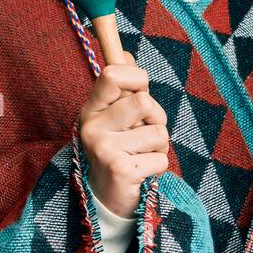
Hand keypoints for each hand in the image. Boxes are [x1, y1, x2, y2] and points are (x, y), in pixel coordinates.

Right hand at [78, 57, 170, 217]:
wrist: (106, 199)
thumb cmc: (117, 151)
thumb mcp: (114, 117)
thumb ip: (122, 87)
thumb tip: (126, 53)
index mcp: (91, 109)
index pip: (112, 74)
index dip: (137, 78)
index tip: (140, 92)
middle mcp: (92, 126)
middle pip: (144, 102)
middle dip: (157, 119)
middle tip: (145, 135)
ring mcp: (104, 149)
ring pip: (158, 132)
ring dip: (159, 146)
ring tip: (141, 156)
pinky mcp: (120, 170)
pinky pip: (161, 158)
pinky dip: (158, 166)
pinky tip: (141, 173)